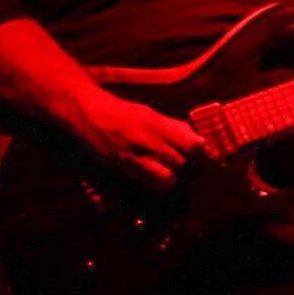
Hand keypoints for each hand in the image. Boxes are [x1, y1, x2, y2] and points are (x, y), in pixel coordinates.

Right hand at [68, 88, 204, 189]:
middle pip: (182, 161)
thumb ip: (172, 126)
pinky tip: (156, 176)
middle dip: (186, 164)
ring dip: (172, 174)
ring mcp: (135, 154)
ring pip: (169, 174)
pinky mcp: (124, 166)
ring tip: (168, 168)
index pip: (192, 143)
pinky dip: (158, 182)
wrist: (88, 112)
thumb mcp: (149, 112)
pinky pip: (150, 181)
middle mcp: (149, 139)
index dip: (202, 153)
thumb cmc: (121, 112)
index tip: (205, 156)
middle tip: (183, 162)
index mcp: (158, 123)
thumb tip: (195, 138)